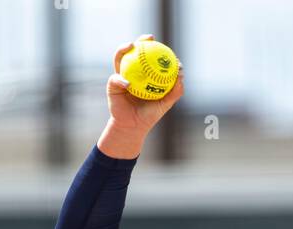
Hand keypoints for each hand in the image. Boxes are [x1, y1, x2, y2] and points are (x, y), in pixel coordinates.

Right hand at [98, 35, 183, 157]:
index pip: (150, 57)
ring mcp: (121, 75)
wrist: (132, 127)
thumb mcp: (165, 104)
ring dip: (123, 49)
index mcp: (144, 73)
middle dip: (141, 40)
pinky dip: (121, 80)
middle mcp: (132, 71)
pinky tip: (127, 83)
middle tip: (149, 38)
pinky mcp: (112, 84)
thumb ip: (175, 91)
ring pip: (120, 58)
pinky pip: (115, 79)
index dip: (156, 48)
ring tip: (130, 46)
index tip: (165, 46)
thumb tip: (181, 73)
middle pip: (135, 50)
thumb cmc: (149, 115)